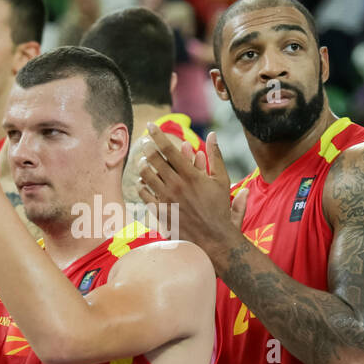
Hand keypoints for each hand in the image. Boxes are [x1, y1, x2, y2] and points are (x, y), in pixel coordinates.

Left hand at [137, 126, 238, 248]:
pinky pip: (144, 194)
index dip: (157, 134)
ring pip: (146, 175)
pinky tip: (143, 181)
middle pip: (153, 159)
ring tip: (143, 161)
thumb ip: (215, 155)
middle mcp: (176, 185)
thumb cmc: (220, 208)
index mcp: (190, 175)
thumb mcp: (222, 180)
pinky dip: (142, 185)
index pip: (169, 149)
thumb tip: (212, 134)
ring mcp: (166, 199)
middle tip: (144, 141)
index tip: (150, 125)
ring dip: (143, 165)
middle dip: (146, 147)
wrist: (214, 238)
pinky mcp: (160, 212)